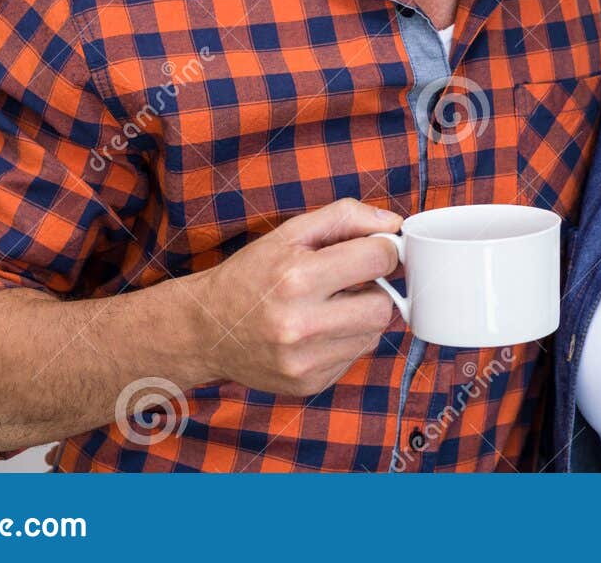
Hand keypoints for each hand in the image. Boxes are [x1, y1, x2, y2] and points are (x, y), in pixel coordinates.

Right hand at [191, 198, 403, 395]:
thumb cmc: (252, 274)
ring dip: (361, 317)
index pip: (378, 259)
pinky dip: (346, 341)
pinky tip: (318, 332)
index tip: (372, 252)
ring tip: (330, 307)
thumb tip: (394, 223)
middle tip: (351, 283)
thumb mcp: (290, 233)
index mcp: (297, 278)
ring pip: (373, 335)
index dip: (383, 250)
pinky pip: (354, 358)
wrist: (206, 330)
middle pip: (384, 306)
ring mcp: (305, 360)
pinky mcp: (308, 384)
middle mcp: (301, 324)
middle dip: (376, 290)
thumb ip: (344, 218)